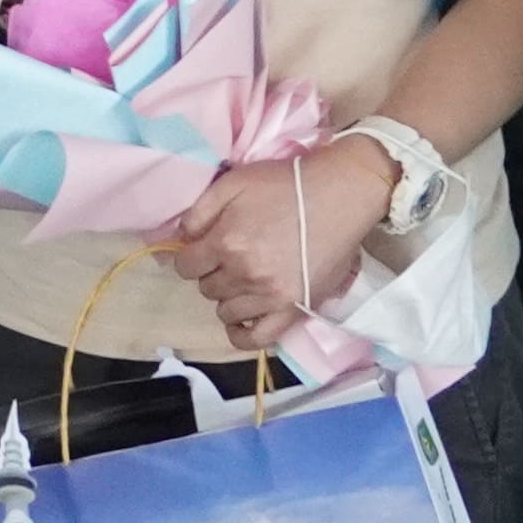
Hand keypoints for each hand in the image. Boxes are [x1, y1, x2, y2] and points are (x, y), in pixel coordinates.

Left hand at [157, 143, 395, 357]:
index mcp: (226, 243)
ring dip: (228, 296)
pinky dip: (242, 334)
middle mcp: (246, 274)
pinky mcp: (296, 309)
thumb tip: (182, 239)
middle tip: (231, 257)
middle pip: (206, 288)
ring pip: (227, 311)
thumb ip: (199, 212)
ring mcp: (271, 296)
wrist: (340, 196)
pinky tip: (242, 320)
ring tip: (243, 279)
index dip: (190, 257)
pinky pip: (257, 340)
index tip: (203, 250)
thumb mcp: (232, 182)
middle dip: (212, 272)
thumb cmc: (285, 185)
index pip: (185, 267)